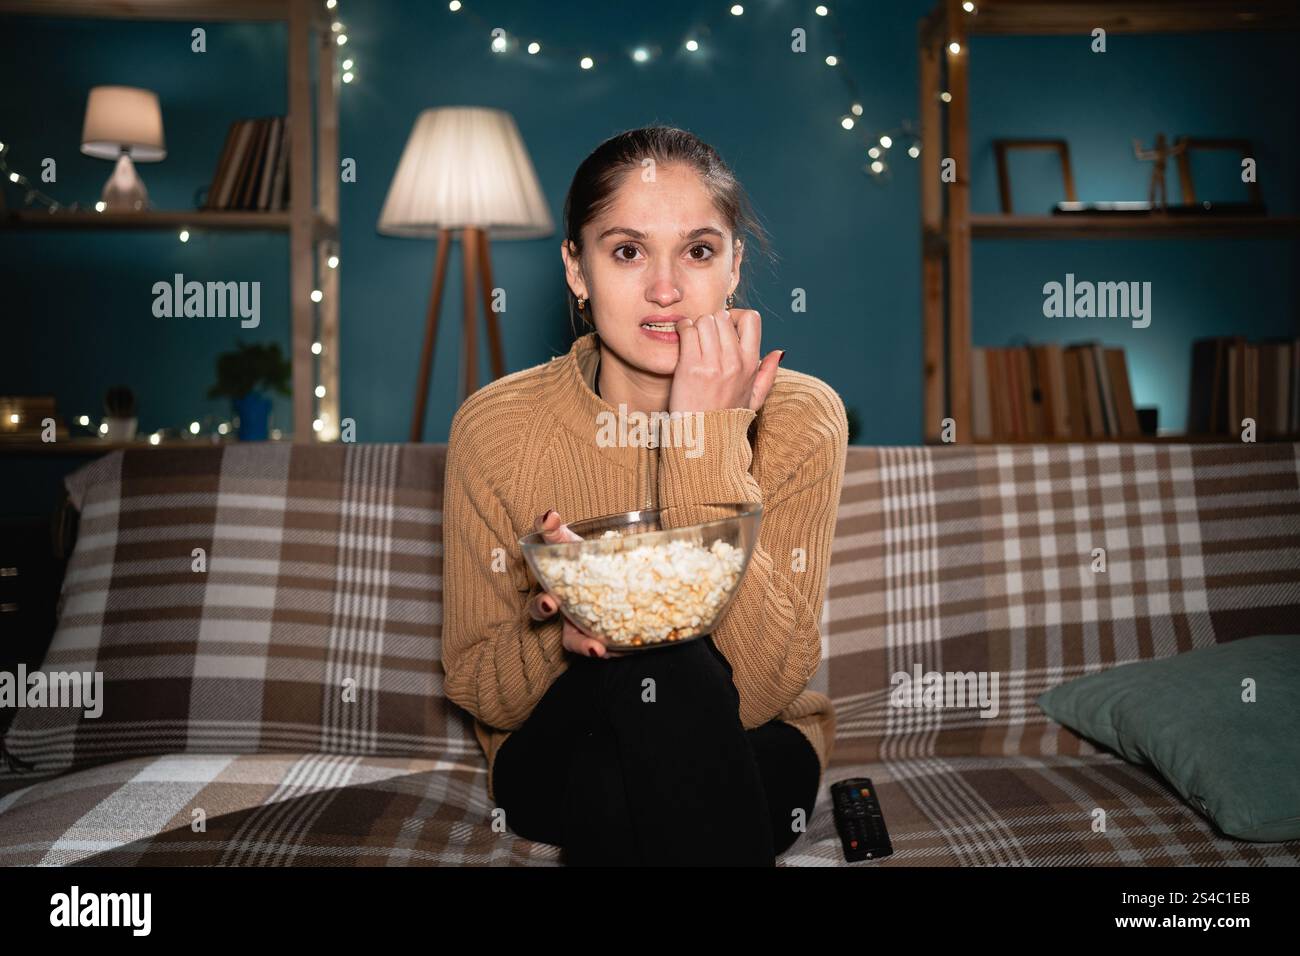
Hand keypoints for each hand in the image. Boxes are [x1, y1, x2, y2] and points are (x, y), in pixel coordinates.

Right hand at [528, 510, 629, 658]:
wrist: (606, 565)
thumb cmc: (581, 556)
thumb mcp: (569, 541)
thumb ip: (555, 530)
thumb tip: (548, 515)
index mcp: (554, 596)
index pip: (542, 606)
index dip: (543, 608)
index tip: (551, 603)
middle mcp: (566, 617)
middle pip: (570, 638)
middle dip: (567, 632)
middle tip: (582, 630)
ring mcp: (584, 627)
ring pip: (579, 643)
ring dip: (587, 647)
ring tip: (599, 650)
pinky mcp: (604, 633)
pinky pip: (606, 646)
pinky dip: (615, 648)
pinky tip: (625, 646)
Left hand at [668, 308, 781, 414]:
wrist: (703, 438)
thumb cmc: (726, 418)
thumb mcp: (754, 399)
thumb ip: (768, 374)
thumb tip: (780, 352)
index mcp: (751, 364)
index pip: (751, 318)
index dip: (736, 316)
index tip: (726, 326)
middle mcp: (734, 361)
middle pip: (722, 316)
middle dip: (712, 321)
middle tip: (705, 333)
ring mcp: (713, 364)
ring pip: (704, 321)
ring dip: (696, 325)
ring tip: (693, 337)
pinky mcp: (690, 367)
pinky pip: (687, 331)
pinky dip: (682, 330)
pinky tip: (682, 338)